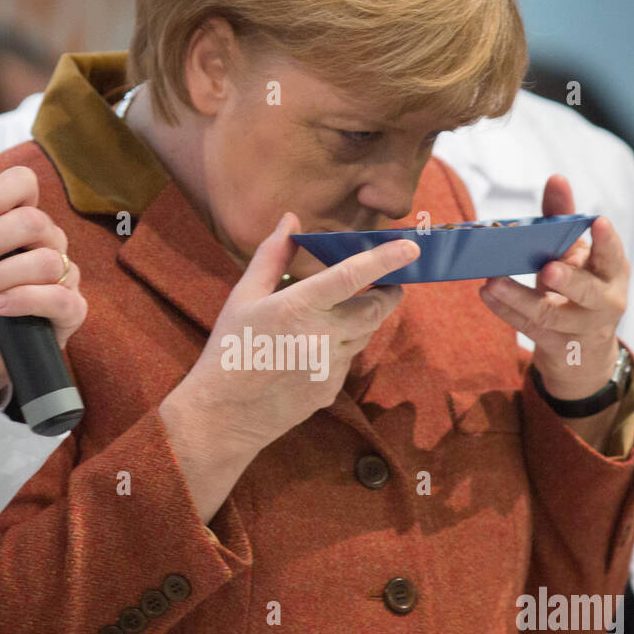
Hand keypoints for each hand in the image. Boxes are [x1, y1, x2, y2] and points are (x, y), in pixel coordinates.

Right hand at [159, 214, 417, 522]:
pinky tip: (316, 348)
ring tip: (341, 313)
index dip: (384, 260)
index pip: (351, 277)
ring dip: (364, 320)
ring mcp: (329, 366)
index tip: (410, 248)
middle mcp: (320, 336)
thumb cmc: (229, 348)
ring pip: (365, 335)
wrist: (223, 415)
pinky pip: (349, 360)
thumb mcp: (244, 296)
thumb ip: (272, 255)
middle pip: (375, 309)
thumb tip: (291, 219)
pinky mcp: (331, 389)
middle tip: (389, 283)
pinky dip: (343, 348)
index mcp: (297, 307)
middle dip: (388, 294)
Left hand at [479, 174, 626, 400]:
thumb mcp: (576, 253)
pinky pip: (528, 328)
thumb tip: (556, 178)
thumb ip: (565, 217)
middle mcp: (604, 301)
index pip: (613, 255)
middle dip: (569, 280)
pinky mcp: (555, 345)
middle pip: (588, 292)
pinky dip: (505, 310)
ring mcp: (580, 328)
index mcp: (613, 272)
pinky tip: (486, 294)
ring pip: (551, 314)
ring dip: (520, 298)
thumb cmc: (579, 284)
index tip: (598, 220)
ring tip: (493, 282)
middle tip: (548, 269)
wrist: (584, 349)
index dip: (607, 240)